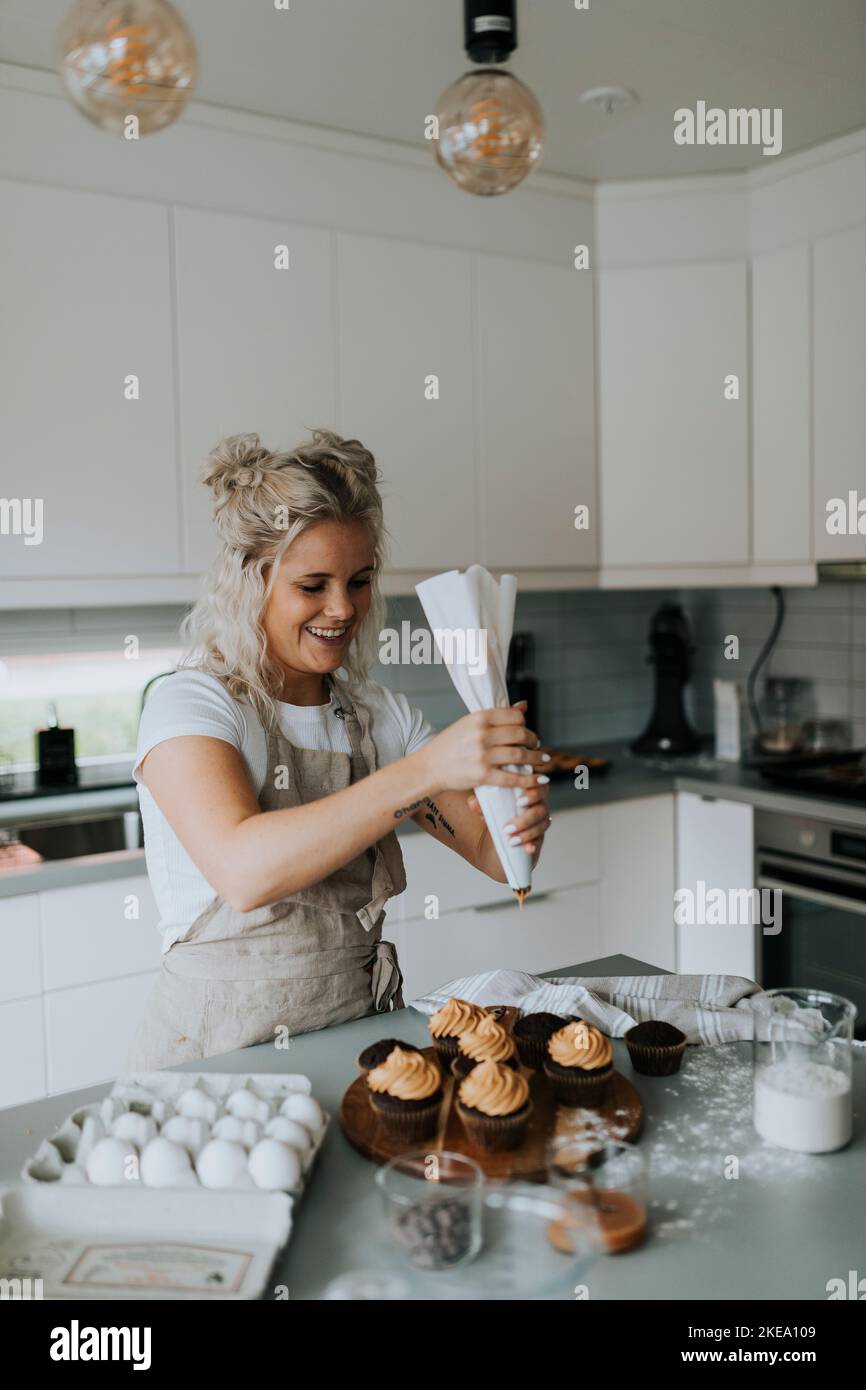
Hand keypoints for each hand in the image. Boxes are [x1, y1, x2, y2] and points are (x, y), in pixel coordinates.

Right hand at [416, 701, 549, 795]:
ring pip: (520, 755)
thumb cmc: (449, 745)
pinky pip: (513, 778)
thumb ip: (497, 716)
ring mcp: (483, 755)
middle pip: (521, 735)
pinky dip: (529, 779)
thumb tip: (524, 705)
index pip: (515, 717)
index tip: (526, 732)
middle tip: (536, 746)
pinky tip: (539, 779)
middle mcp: (482, 734)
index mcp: (479, 717)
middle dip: (534, 741)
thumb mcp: (469, 723)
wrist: (429, 767)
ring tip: (541, 759)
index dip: (525, 724)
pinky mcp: (483, 775)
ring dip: (536, 758)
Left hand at [467, 781, 550, 867]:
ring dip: (527, 833)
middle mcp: (539, 806)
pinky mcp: (539, 838)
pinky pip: (540, 841)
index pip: (540, 788)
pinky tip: (528, 848)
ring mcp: (540, 823)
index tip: (518, 802)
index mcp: (529, 793)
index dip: (533, 794)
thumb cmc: (496, 815)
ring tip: (511, 839)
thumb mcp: (486, 809)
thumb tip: (473, 801)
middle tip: (509, 827)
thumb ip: (480, 805)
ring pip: (542, 825)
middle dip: (527, 818)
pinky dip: (534, 844)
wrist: (498, 837)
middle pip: (542, 809)